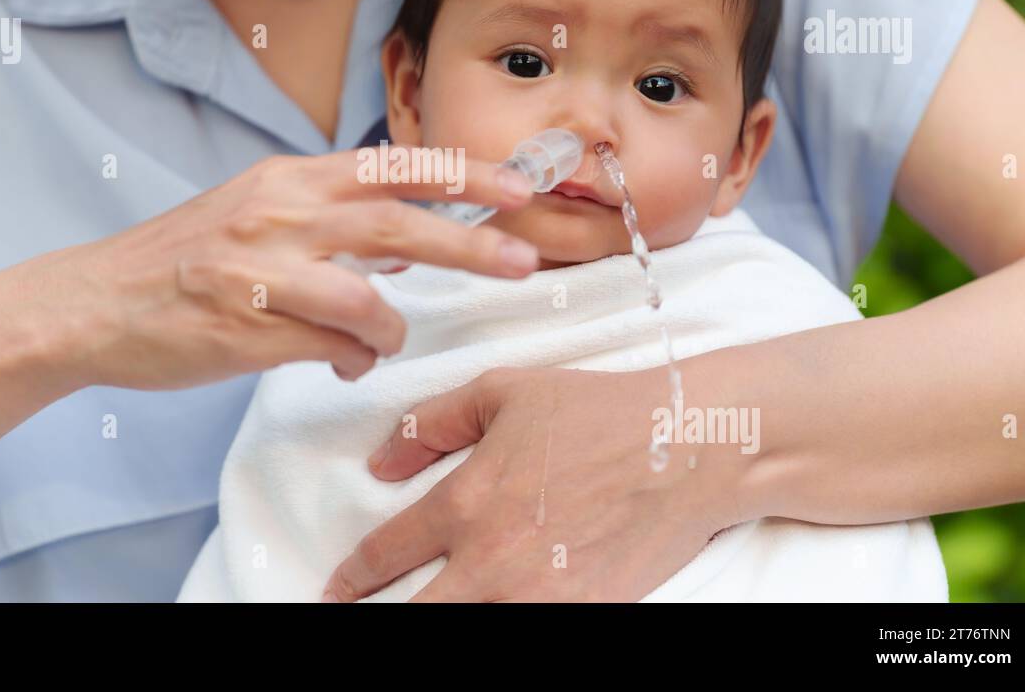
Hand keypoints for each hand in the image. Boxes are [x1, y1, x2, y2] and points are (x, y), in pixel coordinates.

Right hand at [6, 150, 537, 392]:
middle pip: (395, 224)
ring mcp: (260, 272)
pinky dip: (352, 358)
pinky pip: (330, 349)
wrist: (95, 301)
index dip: (460, 173)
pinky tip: (340, 360)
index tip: (515, 185)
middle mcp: (278, 214)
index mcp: (287, 179)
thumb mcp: (256, 210)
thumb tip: (404, 248)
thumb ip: (328, 216)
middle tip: (521, 260)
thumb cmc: (184, 259)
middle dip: (469, 242)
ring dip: (394, 326)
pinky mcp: (245, 328)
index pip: (391, 165)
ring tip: (386, 339)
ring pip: (367, 298)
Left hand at [323, 363, 763, 601]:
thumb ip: (432, 423)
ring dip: (437, 621)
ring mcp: (538, 596)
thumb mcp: (504, 392)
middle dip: (378, 618)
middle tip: (356, 617)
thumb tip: (382, 460)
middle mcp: (493, 560)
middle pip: (414, 616)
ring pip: (462, 630)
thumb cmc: (598, 412)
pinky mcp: (582, 615)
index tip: (338, 589)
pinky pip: (526, 631)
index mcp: (467, 502)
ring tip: (427, 612)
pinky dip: (500, 624)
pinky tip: (493, 611)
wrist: (686, 447)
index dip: (352, 578)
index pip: (385, 554)